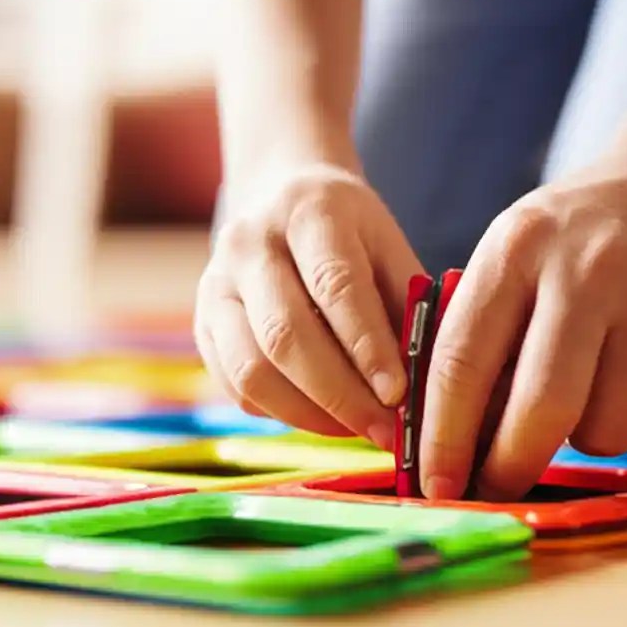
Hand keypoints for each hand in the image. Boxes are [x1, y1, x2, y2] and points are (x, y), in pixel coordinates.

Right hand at [194, 165, 423, 447]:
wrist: (279, 195)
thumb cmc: (350, 231)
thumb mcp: (387, 245)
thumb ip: (407, 305)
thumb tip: (425, 382)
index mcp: (308, 211)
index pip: (335, 286)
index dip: (368, 347)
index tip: (398, 395)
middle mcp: (249, 242)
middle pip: (285, 335)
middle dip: (339, 395)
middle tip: (383, 430)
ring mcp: (216, 284)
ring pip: (251, 369)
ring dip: (308, 414)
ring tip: (354, 429)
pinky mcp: (202, 323)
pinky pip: (235, 386)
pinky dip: (281, 413)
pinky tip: (322, 418)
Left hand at [420, 160, 626, 499]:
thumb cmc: (576, 233)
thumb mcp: (513, 254)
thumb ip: (481, 333)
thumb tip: (455, 443)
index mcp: (518, 249)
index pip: (463, 360)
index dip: (444, 436)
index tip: (436, 485)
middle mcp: (588, 272)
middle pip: (542, 408)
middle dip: (510, 466)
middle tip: (497, 487)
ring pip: (607, 430)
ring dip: (584, 438)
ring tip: (585, 395)